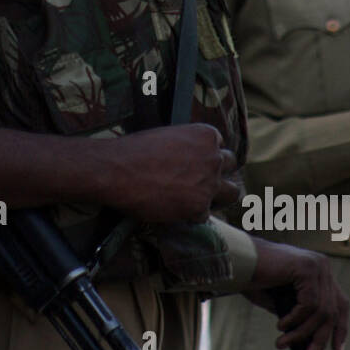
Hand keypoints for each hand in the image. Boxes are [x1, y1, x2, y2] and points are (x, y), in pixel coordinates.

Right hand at [103, 124, 240, 224]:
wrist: (117, 170)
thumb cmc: (134, 151)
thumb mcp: (166, 137)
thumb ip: (186, 147)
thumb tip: (186, 161)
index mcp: (206, 135)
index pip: (219, 145)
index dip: (207, 155)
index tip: (196, 163)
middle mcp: (214, 158)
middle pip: (230, 166)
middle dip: (218, 173)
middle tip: (201, 181)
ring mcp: (209, 183)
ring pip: (232, 193)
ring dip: (218, 196)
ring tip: (198, 199)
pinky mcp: (199, 207)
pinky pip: (205, 214)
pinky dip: (192, 215)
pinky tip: (174, 210)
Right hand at [243, 240, 348, 349]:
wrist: (235, 259)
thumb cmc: (252, 278)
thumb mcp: (279, 302)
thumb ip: (296, 317)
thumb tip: (309, 343)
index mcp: (318, 271)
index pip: (340, 303)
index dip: (340, 329)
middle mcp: (322, 266)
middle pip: (332, 311)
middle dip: (320, 340)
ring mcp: (316, 265)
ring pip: (321, 311)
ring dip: (302, 333)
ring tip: (282, 343)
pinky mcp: (307, 268)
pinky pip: (309, 304)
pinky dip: (295, 320)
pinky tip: (280, 326)